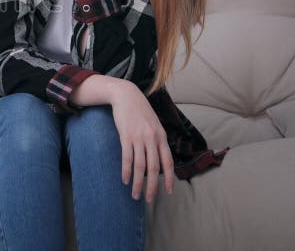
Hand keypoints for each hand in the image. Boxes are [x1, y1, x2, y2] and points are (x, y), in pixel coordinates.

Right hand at [110, 81, 174, 202]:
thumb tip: (160, 157)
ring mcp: (139, 138)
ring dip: (138, 183)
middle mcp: (152, 138)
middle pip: (154, 168)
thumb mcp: (154, 124)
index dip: (169, 178)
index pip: (168, 162)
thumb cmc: (140, 110)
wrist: (126, 95)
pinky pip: (127, 158)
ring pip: (140, 166)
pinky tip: (125, 180)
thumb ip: (157, 139)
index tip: (168, 192)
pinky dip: (126, 171)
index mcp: (161, 136)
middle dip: (152, 187)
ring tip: (135, 195)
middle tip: (149, 200)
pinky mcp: (125, 136)